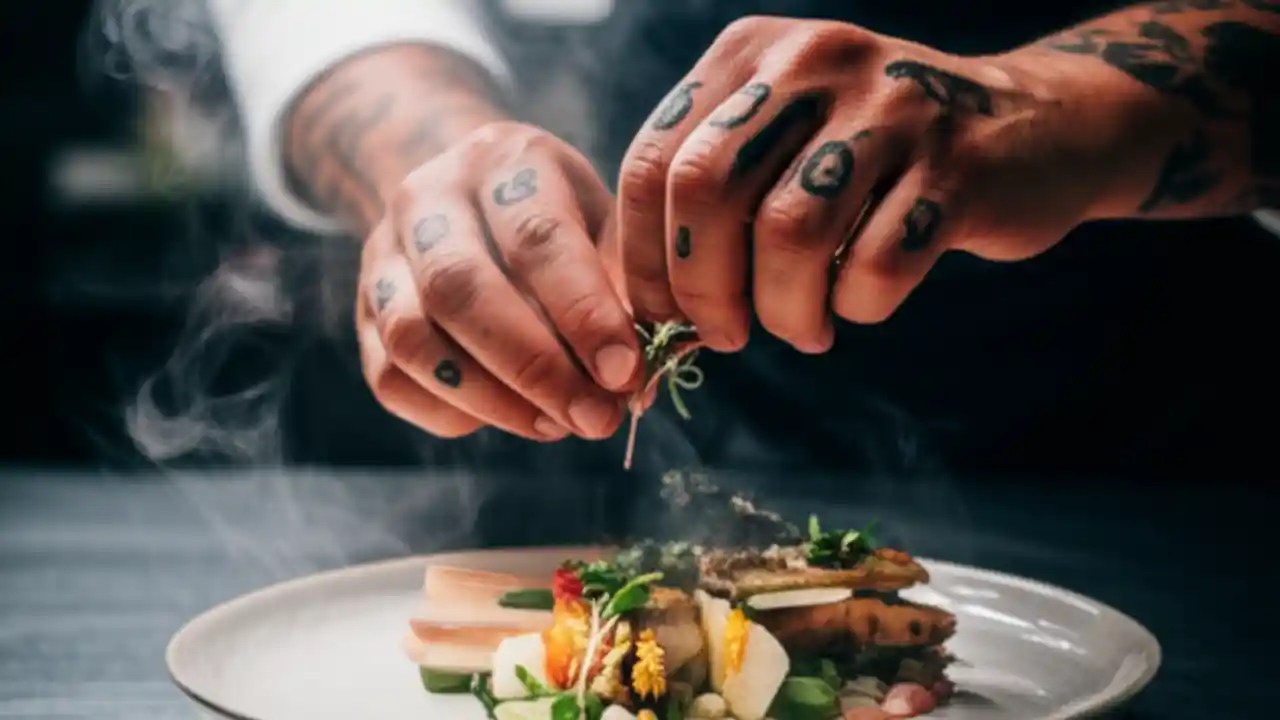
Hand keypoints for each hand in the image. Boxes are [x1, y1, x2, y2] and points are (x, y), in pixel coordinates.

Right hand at [356, 122, 641, 440]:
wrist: (466, 191)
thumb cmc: (559, 216)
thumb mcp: (601, 221)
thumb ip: (624, 288)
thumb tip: (634, 381)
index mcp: (505, 160)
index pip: (537, 237)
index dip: (582, 313)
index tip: (624, 373)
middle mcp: (428, 197)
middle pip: (461, 288)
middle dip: (534, 367)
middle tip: (593, 418)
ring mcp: (383, 254)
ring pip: (413, 338)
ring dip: (491, 399)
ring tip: (556, 424)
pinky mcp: (364, 310)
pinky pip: (390, 378)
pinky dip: (451, 412)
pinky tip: (509, 417)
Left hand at [615, 16, 1140, 352]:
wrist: (1030, 127)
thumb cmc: (875, 157)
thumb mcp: (785, 139)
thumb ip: (714, 197)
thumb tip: (645, 306)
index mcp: (752, 53)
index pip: (654, 162)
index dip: (644, 258)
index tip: (661, 316)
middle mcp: (814, 61)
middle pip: (707, 191)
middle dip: (703, 289)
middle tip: (726, 336)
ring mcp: (892, 106)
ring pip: (791, 235)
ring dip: (785, 310)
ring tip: (803, 327)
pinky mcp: (959, 164)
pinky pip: (877, 265)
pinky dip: (860, 306)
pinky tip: (864, 301)